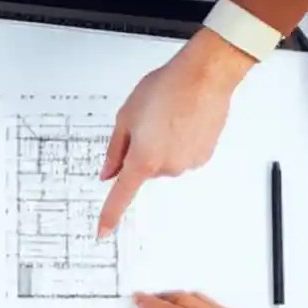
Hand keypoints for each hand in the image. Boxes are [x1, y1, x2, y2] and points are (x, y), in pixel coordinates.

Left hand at [96, 28, 254, 236]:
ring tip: (169, 115)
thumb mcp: (126, 116)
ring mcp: (187, 163)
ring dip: (162, 144)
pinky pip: (183, 155)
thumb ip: (114, 150)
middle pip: (144, 169)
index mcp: (143, 159)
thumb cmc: (166, 89)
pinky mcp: (204, 156)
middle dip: (142, 150)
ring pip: (164, 162)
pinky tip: (184, 120)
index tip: (102, 231)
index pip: (121, 196)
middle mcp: (167, 167)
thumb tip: (108, 172)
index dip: (110, 215)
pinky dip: (180, 142)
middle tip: (148, 122)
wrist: (205, 76)